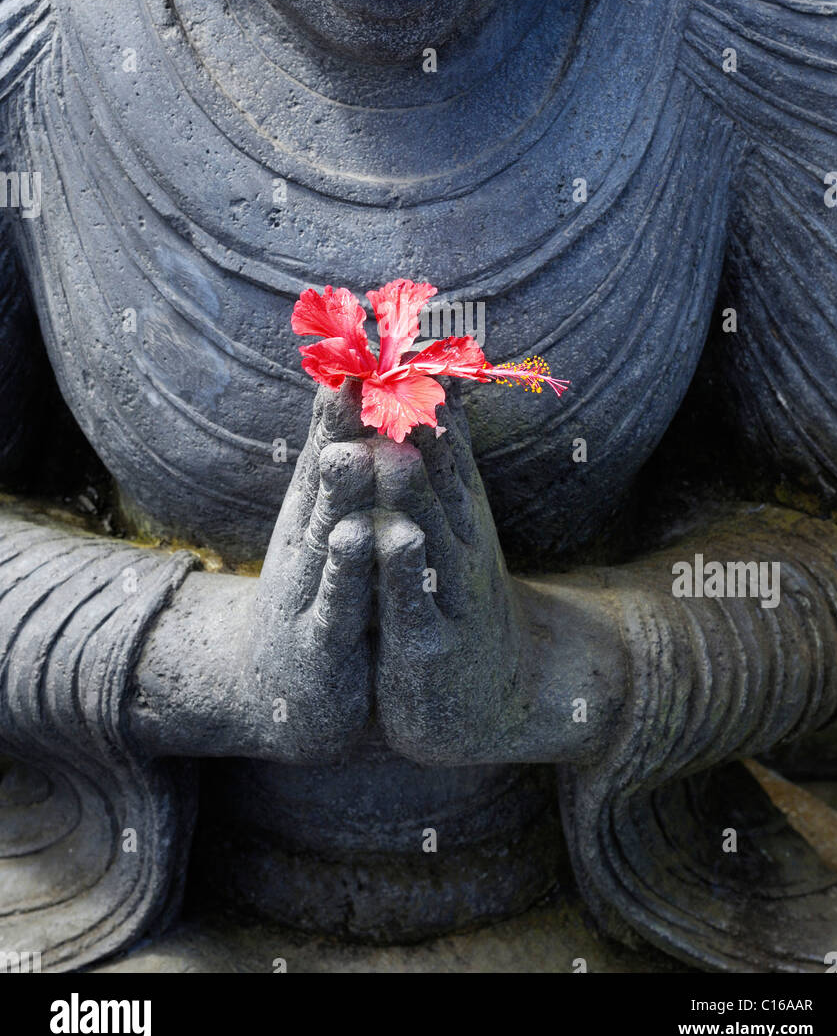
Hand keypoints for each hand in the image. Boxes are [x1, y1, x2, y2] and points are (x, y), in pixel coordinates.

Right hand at [249, 382, 376, 761]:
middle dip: (340, 428)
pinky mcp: (320, 640)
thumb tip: (354, 387)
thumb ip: (343, 463)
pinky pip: (338, 602)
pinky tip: (358, 539)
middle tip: (354, 375)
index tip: (365, 342)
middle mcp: (306, 539)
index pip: (331, 444)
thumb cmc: (314, 594)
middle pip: (325, 476)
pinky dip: (349, 571)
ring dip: (339, 492)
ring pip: (326, 533)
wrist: (273, 693)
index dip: (346, 399)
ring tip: (350, 452)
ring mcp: (309, 590)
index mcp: (316, 511)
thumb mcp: (328, 526)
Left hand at [373, 387, 527, 763]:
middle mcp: (457, 541)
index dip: (418, 392)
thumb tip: (444, 383)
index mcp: (455, 510)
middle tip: (394, 372)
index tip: (398, 335)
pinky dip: (401, 573)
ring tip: (392, 445)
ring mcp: (447, 593)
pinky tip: (390, 541)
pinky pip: (413, 605)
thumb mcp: (454, 521)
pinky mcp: (430, 643)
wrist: (499, 696)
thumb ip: (443, 456)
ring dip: (409, 489)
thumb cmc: (461, 598)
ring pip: (426, 532)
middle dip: (414, 424)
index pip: (437, 441)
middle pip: (436, 474)